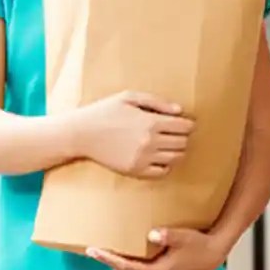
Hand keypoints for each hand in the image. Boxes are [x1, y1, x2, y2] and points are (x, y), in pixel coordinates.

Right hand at [70, 91, 193, 177]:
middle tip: (174, 133)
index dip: (187, 124)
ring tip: (167, 144)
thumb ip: (156, 101)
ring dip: (176, 150)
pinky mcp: (135, 170)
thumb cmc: (104, 111)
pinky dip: (165, 165)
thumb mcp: (128, 97)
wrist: (81, 133)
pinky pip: (162, 172)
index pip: (184, 127)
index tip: (182, 123)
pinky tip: (158, 157)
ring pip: (176, 158)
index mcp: (150, 122)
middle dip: (183, 136)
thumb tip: (179, 111)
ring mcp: (143, 158)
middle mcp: (150, 142)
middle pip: (183, 143)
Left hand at [87, 228, 228, 269]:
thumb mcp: (183, 237)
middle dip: (111, 262)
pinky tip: (125, 257)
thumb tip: (153, 234)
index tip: (93, 251)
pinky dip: (130, 269)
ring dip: (120, 266)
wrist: (213, 255)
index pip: (126, 267)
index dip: (108, 259)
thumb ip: (168, 236)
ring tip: (107, 252)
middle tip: (95, 249)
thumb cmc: (197, 244)